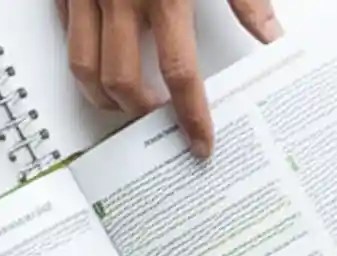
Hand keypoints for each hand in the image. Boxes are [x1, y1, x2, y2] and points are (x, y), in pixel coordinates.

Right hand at [57, 0, 282, 156]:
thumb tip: (271, 37)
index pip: (181, 74)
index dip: (192, 117)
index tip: (201, 143)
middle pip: (123, 82)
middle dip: (142, 114)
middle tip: (162, 122)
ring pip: (83, 66)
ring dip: (104, 98)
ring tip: (128, 105)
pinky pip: (65, 31)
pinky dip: (81, 56)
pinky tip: (101, 62)